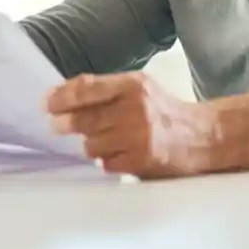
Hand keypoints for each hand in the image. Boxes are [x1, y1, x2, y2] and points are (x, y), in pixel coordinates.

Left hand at [46, 72, 215, 178]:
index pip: (86, 88)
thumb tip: (62, 97)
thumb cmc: (164, 111)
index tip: (46, 103)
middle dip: (63, 123)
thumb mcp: (140, 89)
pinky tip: (119, 154)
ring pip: (91, 145)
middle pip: (84, 118)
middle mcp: (135, 109)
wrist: (201, 137)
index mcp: (133, 85)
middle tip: (56, 125)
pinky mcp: (140, 162)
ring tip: (102, 140)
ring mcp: (138, 137)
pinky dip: (106, 160)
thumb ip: (106, 91)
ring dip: (89, 144)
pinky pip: (106, 164)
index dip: (61, 97)